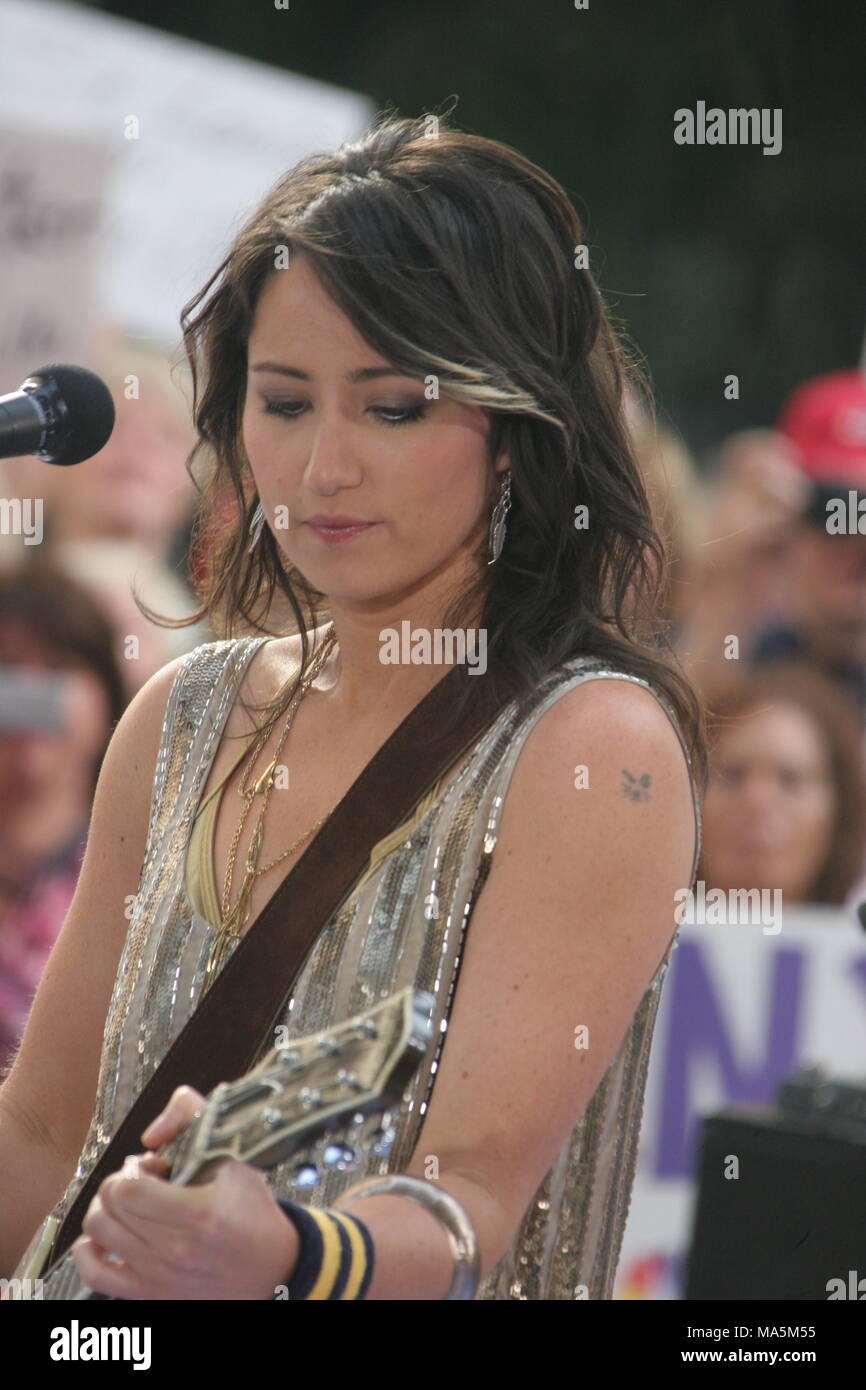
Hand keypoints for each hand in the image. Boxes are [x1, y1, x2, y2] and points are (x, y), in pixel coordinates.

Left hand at [71, 1085, 298, 1299]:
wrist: (272, 1266)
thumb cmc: (253, 1213)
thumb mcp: (237, 1157)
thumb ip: (196, 1119)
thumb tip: (152, 1133)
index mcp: (199, 1214)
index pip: (128, 1189)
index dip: (135, 1169)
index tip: (155, 1167)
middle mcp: (175, 1250)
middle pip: (109, 1207)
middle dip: (121, 1183)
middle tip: (146, 1183)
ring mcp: (159, 1275)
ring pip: (96, 1234)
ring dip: (107, 1210)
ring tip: (132, 1206)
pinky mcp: (150, 1294)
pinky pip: (95, 1274)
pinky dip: (88, 1252)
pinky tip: (106, 1236)